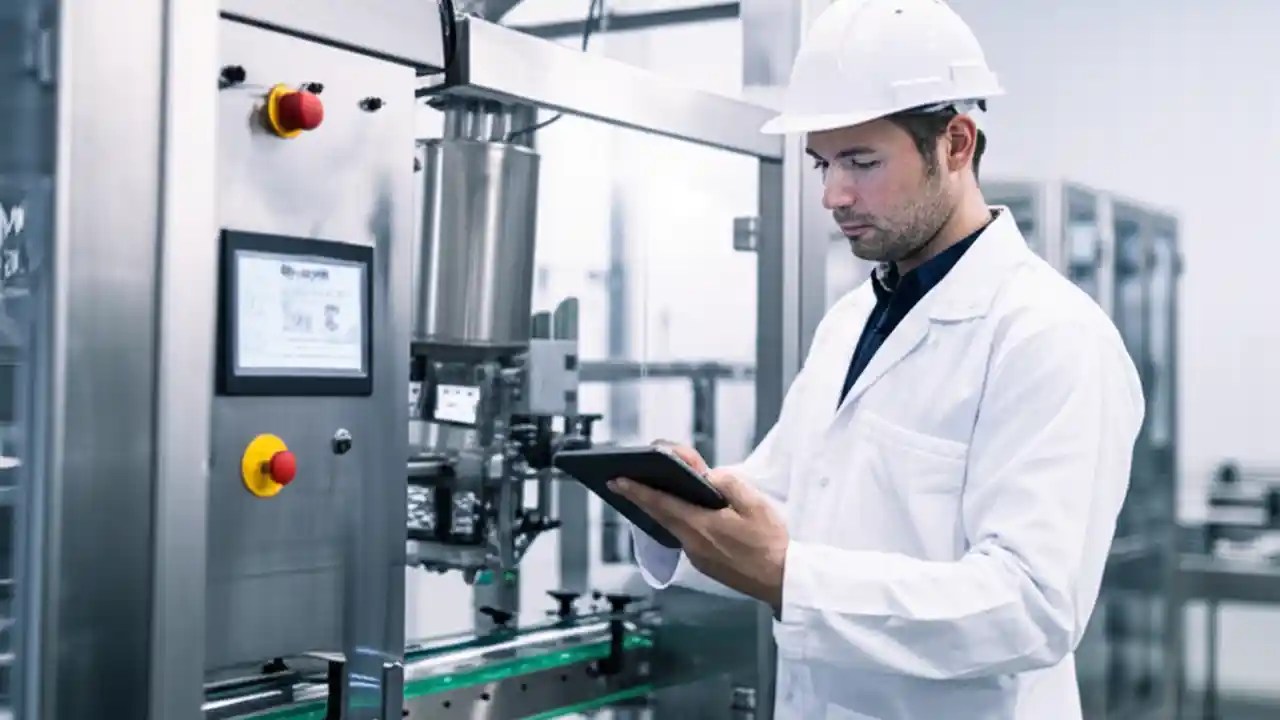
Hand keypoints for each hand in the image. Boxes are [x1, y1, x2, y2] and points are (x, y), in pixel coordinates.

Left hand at [609, 444, 787, 610]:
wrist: (782, 580)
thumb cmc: (770, 542)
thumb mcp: (754, 503)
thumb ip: (728, 483)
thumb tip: (708, 477)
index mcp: (702, 525)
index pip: (661, 503)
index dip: (637, 491)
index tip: (617, 481)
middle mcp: (693, 543)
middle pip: (660, 516)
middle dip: (639, 498)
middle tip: (621, 483)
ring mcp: (697, 557)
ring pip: (671, 527)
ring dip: (659, 510)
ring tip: (650, 493)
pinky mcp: (704, 565)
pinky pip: (684, 538)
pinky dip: (677, 523)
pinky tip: (681, 514)